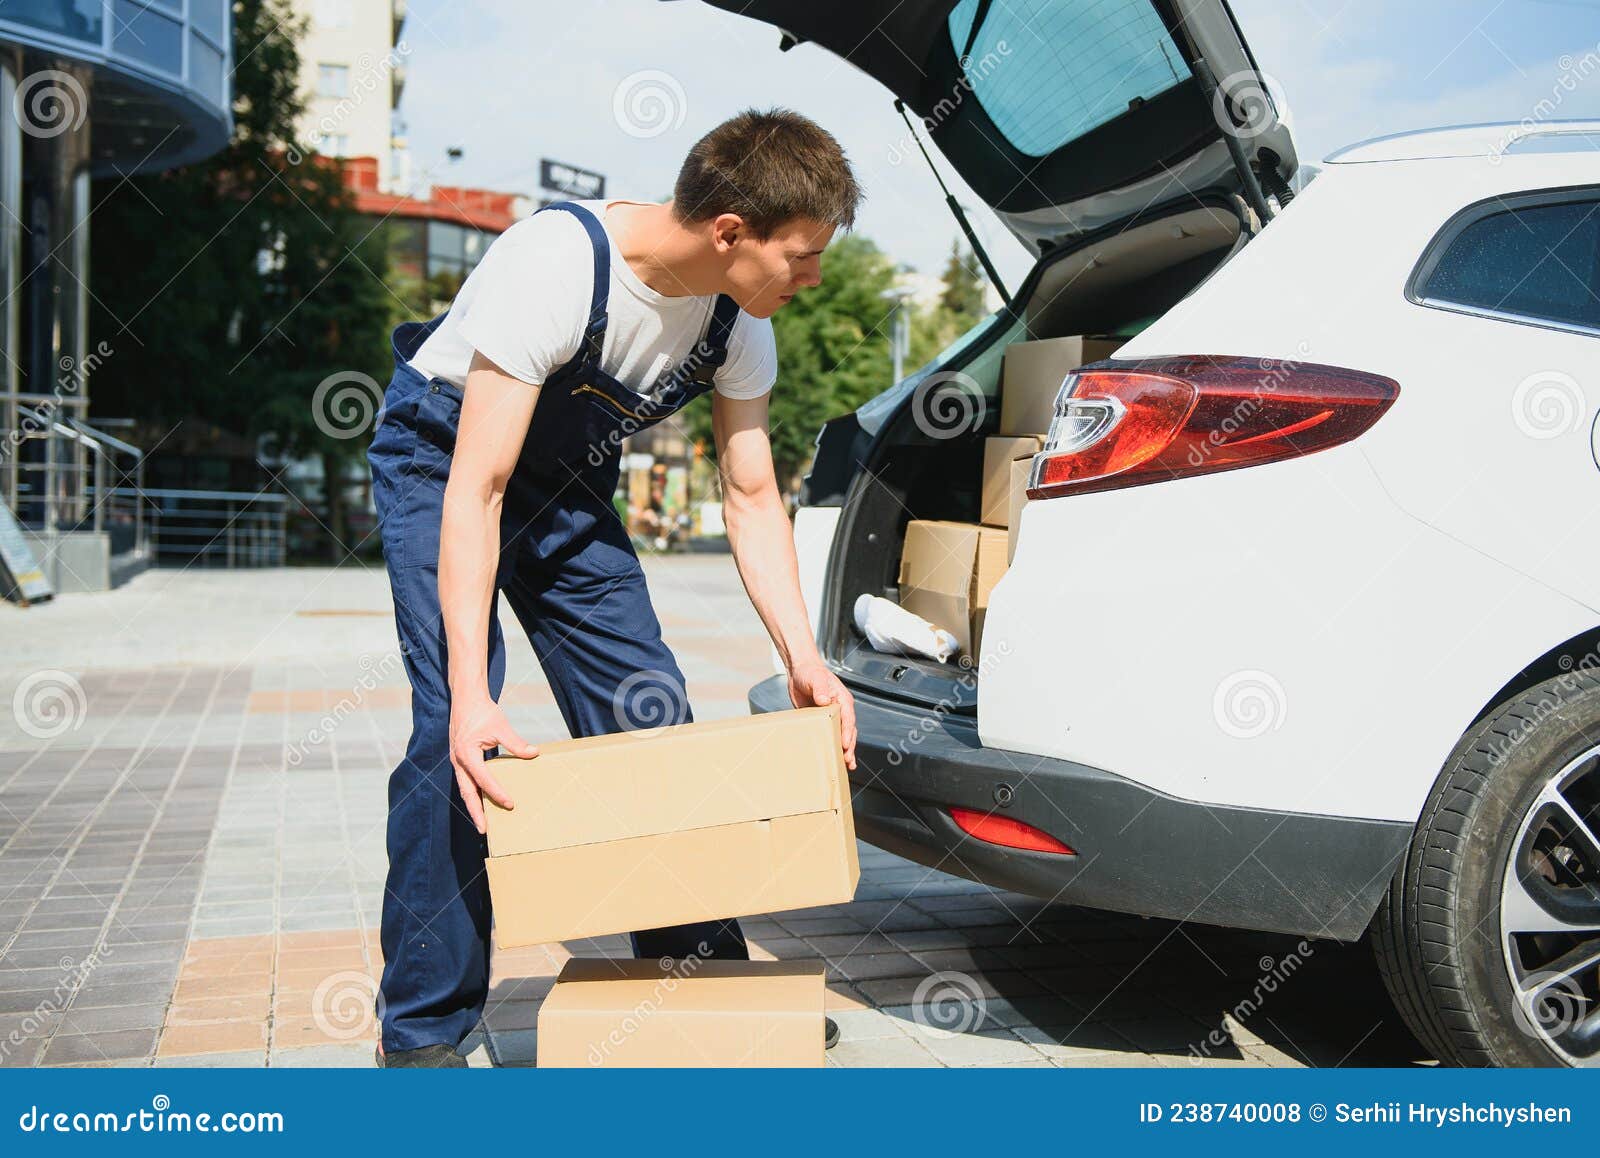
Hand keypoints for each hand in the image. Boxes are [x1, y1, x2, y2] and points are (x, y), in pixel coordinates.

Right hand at [448, 694, 537, 833]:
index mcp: (466, 753)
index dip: (496, 792)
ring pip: (465, 788)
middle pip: (467, 792)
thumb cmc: (481, 711)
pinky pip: (466, 781)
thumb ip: (515, 743)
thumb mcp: (500, 726)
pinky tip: (484, 800)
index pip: (483, 779)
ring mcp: (457, 761)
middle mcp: (458, 760)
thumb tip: (534, 754)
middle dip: (476, 812)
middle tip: (484, 830)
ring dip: (474, 805)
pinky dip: (474, 793)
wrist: (465, 698)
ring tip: (483, 822)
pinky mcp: (460, 759)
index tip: (510, 804)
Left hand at [787, 660, 857, 770]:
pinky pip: (829, 735)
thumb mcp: (815, 678)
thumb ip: (820, 689)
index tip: (846, 744)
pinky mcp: (822, 721)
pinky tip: (832, 758)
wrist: (800, 672)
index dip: (848, 732)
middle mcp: (840, 710)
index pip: (848, 719)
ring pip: (841, 736)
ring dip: (844, 750)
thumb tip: (824, 700)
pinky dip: (832, 746)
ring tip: (847, 765)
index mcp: (842, 700)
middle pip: (848, 731)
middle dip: (849, 746)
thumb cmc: (810, 672)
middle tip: (847, 760)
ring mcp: (832, 717)